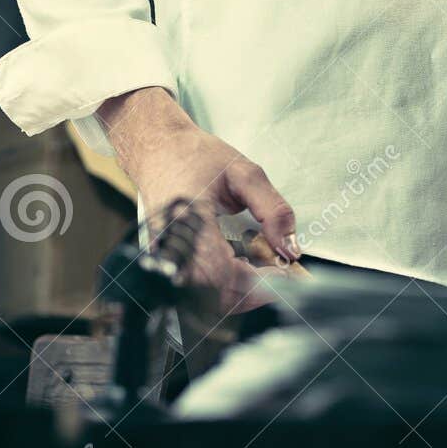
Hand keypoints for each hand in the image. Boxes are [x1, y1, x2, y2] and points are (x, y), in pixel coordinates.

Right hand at [97, 87, 300, 314]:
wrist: (157, 149)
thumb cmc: (194, 156)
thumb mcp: (245, 173)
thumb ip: (272, 210)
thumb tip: (290, 248)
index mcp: (192, 223)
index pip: (227, 275)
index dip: (261, 283)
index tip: (286, 275)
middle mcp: (174, 247)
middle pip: (216, 297)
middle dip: (253, 291)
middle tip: (277, 272)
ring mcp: (166, 258)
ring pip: (207, 298)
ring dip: (239, 289)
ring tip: (259, 265)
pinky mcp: (167, 263)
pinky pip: (197, 287)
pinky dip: (223, 284)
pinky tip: (237, 262)